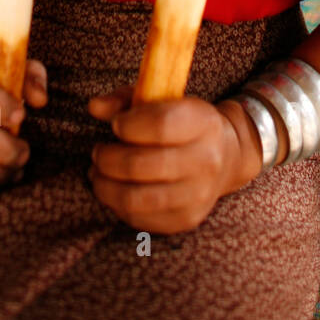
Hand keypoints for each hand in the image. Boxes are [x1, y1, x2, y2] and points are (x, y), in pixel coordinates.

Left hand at [87, 84, 239, 233]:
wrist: (224, 156)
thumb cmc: (182, 124)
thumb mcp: (160, 100)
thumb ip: (125, 100)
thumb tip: (95, 107)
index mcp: (204, 122)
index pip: (161, 125)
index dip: (128, 125)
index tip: (116, 124)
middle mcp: (207, 160)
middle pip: (141, 164)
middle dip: (107, 158)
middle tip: (98, 152)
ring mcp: (199, 194)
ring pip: (136, 197)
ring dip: (105, 185)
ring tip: (98, 173)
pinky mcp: (187, 219)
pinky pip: (139, 218)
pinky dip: (117, 204)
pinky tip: (114, 189)